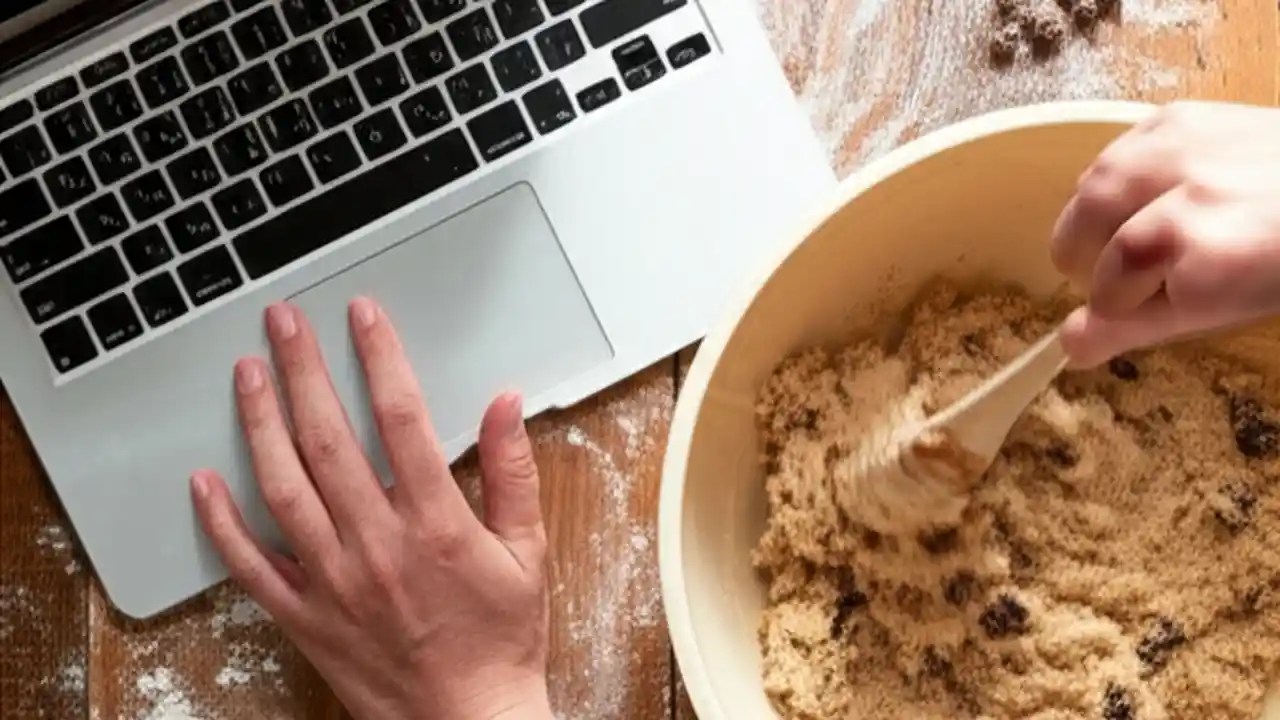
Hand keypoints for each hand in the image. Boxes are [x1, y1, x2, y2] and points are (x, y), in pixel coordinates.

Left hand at [189, 298, 551, 719]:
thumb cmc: (501, 640)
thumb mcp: (527, 551)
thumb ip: (513, 472)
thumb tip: (505, 405)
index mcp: (436, 524)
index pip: (401, 419)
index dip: (379, 357)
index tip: (363, 316)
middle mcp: (377, 545)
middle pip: (329, 440)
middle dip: (304, 370)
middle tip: (284, 322)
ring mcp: (333, 581)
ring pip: (284, 489)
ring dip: (261, 425)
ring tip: (248, 373)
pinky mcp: (305, 617)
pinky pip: (251, 566)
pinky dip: (221, 523)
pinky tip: (204, 481)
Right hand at [1050, 101, 1279, 366]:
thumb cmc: (1278, 260)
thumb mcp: (1221, 308)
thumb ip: (1137, 326)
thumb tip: (1069, 344)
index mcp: (1207, 255)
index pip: (1108, 293)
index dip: (1109, 311)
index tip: (1124, 315)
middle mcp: (1192, 192)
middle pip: (1087, 227)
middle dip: (1087, 262)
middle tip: (1113, 281)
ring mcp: (1186, 143)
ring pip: (1095, 184)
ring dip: (1092, 220)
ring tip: (1119, 239)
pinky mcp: (1180, 114)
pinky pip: (1118, 150)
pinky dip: (1115, 181)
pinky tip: (1142, 198)